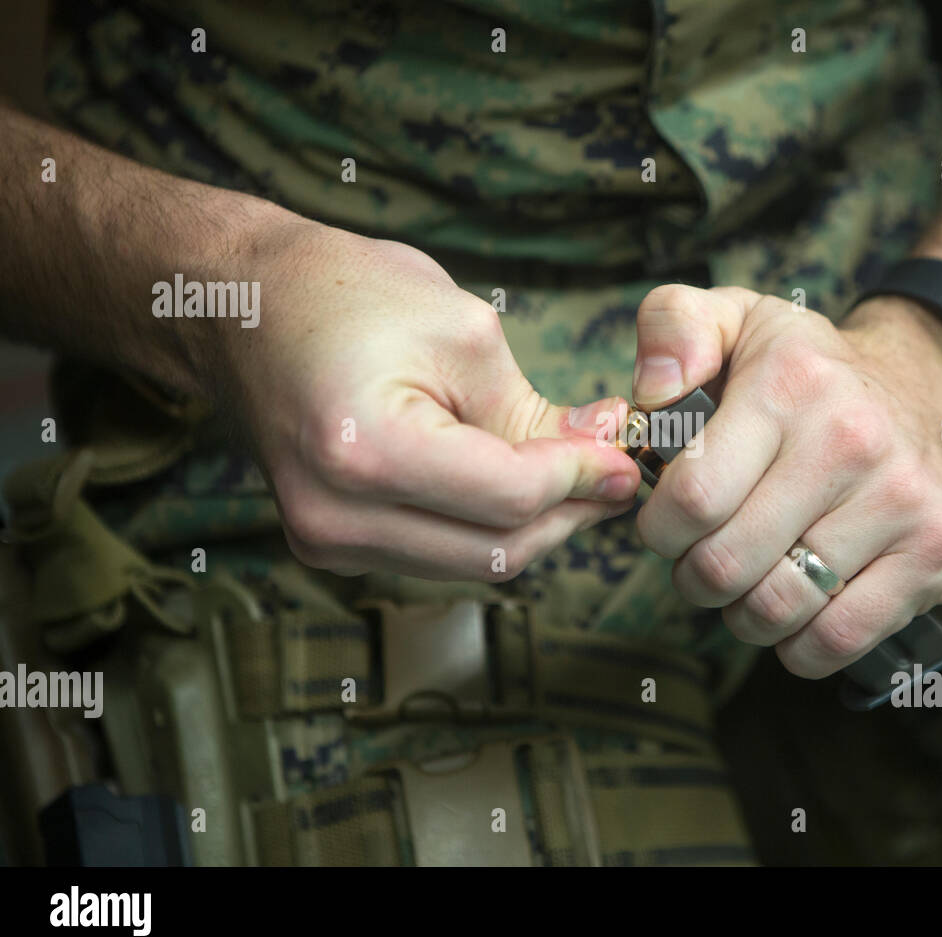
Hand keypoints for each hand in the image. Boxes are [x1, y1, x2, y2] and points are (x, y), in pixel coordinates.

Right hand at [201, 220, 639, 579]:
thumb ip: (538, 412)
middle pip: (497, 551)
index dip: (583, 480)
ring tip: (575, 475)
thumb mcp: (464, 334)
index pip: (509, 497)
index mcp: (364, 451)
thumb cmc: (346, 294)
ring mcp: (325, 542)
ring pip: (472, 565)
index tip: (627, 457)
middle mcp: (334, 517)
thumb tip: (607, 453)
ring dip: (534, 527)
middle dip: (569, 513)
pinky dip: (487, 529)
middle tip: (615, 472)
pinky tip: (516, 485)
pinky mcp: (329, 546)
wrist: (242, 306)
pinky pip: (438, 556)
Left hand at [630, 284, 941, 676]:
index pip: (692, 499)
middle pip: (725, 565)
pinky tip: (793, 610)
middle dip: (693, 575)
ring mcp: (902, 502)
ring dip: (741, 612)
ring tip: (747, 579)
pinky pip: (837, 641)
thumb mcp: (734, 319)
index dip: (659, 529)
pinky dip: (798, 646)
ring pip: (775, 610)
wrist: (922, 389)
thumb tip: (653, 392)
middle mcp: (852, 441)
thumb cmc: (803, 372)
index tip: (668, 524)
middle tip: (701, 558)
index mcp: (790, 384)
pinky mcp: (936, 555)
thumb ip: (671, 328)